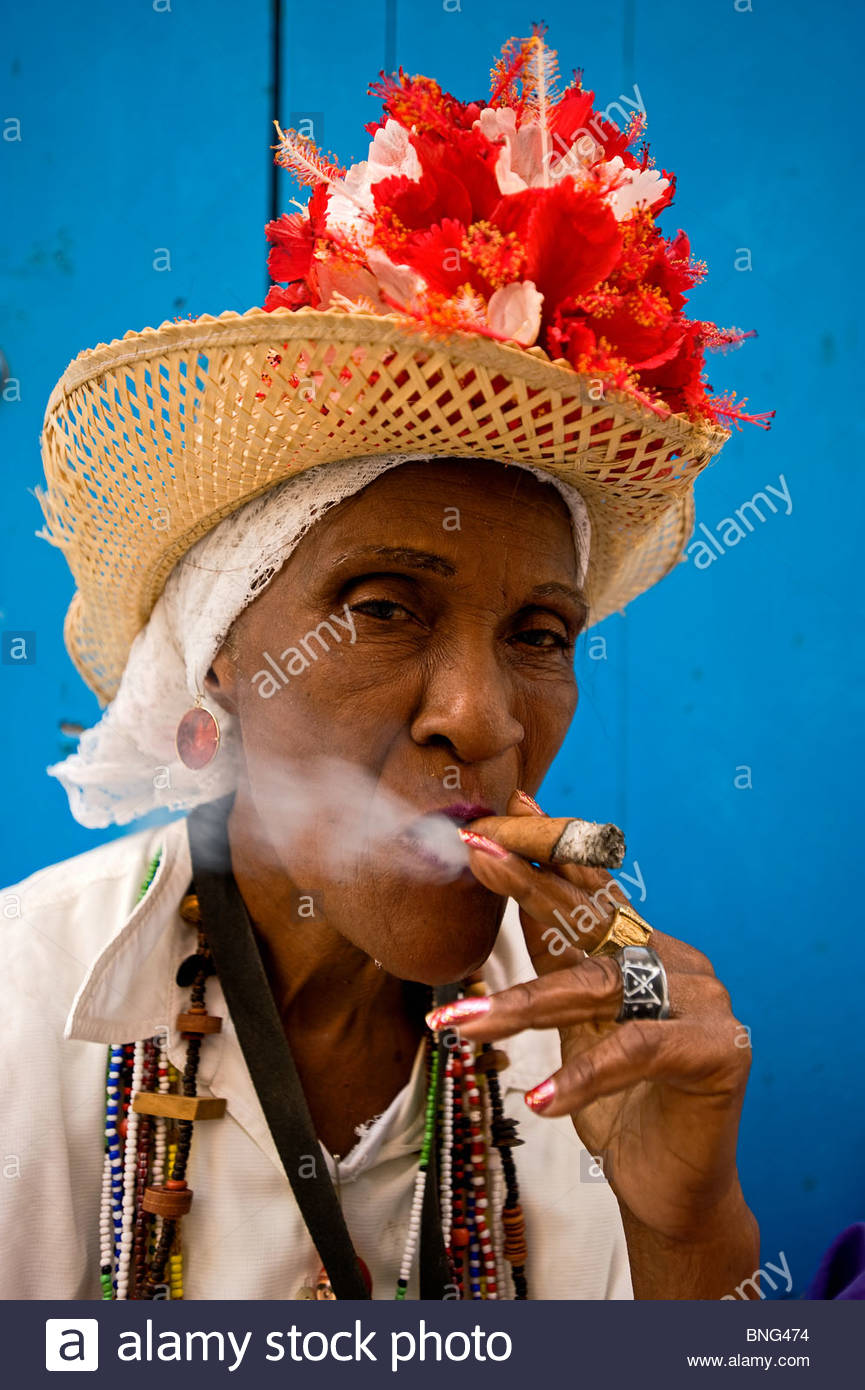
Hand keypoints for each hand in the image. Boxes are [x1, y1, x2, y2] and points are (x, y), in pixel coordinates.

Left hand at [427, 791, 756, 1271]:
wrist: (668, 1188)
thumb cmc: (616, 1105)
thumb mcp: (573, 1024)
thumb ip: (554, 961)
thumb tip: (510, 893)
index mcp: (640, 949)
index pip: (592, 888)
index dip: (550, 848)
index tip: (506, 809)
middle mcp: (674, 960)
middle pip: (592, 916)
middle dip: (527, 884)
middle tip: (477, 852)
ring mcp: (702, 999)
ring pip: (597, 985)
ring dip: (520, 1004)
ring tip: (457, 1024)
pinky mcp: (718, 1049)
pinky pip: (636, 1048)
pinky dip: (582, 1073)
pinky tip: (538, 1099)